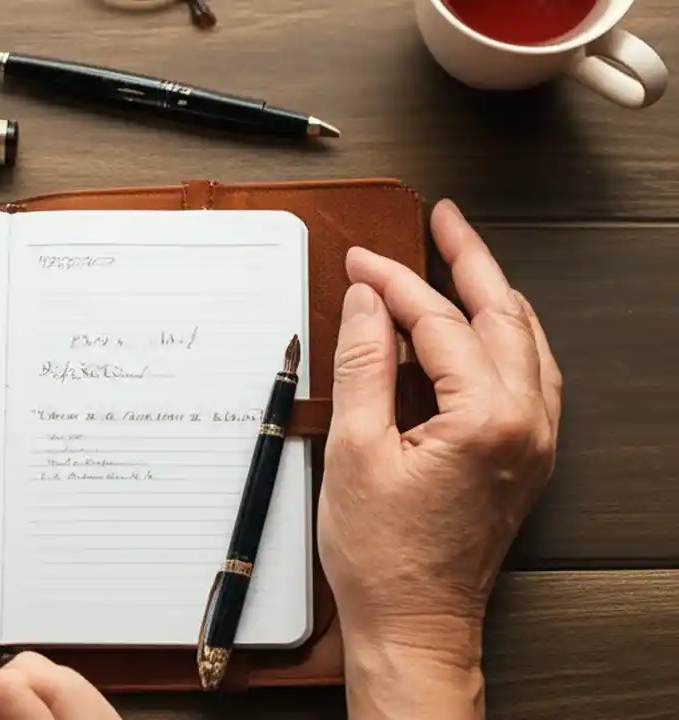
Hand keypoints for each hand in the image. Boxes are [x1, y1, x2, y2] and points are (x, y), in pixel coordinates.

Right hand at [319, 200, 560, 717]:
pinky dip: (504, 338)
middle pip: (503, 315)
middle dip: (469, 261)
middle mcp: (525, 425)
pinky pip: (529, 375)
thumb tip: (365, 304)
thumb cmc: (384, 557)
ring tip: (461, 260)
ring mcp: (534, 443)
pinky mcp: (526, 459)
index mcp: (487, 420)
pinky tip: (479, 330)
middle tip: (442, 220)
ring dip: (493, 295)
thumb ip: (364, 365)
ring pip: (525, 341)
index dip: (394, 284)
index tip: (359, 263)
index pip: (440, 323)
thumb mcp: (354, 450)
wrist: (416, 624)